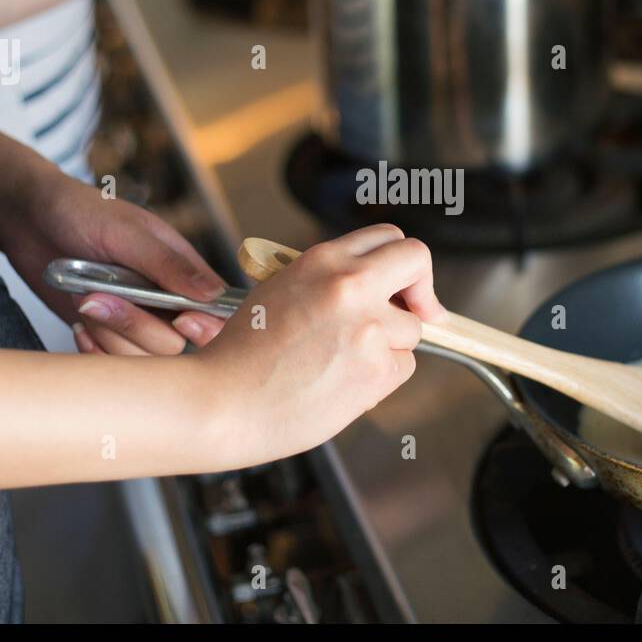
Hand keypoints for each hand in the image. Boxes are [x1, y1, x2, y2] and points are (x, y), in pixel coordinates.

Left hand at [1, 169, 227, 354]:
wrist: (27, 218)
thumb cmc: (80, 211)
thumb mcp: (125, 232)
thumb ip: (167, 264)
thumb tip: (213, 294)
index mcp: (183, 272)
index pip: (216, 312)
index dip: (207, 326)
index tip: (181, 319)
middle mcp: (163, 301)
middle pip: (173, 344)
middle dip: (135, 326)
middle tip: (101, 297)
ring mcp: (133, 320)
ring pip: (139, 358)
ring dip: (107, 334)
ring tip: (84, 300)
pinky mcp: (104, 334)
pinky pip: (110, 364)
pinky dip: (91, 350)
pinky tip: (78, 324)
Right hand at [198, 225, 444, 465]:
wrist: (219, 404)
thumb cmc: (239, 359)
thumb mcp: (278, 293)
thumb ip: (327, 283)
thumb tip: (371, 290)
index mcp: (322, 260)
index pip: (388, 238)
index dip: (399, 264)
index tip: (401, 285)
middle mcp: (349, 285)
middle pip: (417, 261)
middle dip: (422, 287)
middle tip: (419, 310)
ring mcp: (367, 327)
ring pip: (412, 330)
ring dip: (389, 347)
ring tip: (341, 365)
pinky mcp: (376, 369)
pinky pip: (402, 368)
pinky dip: (380, 380)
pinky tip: (341, 386)